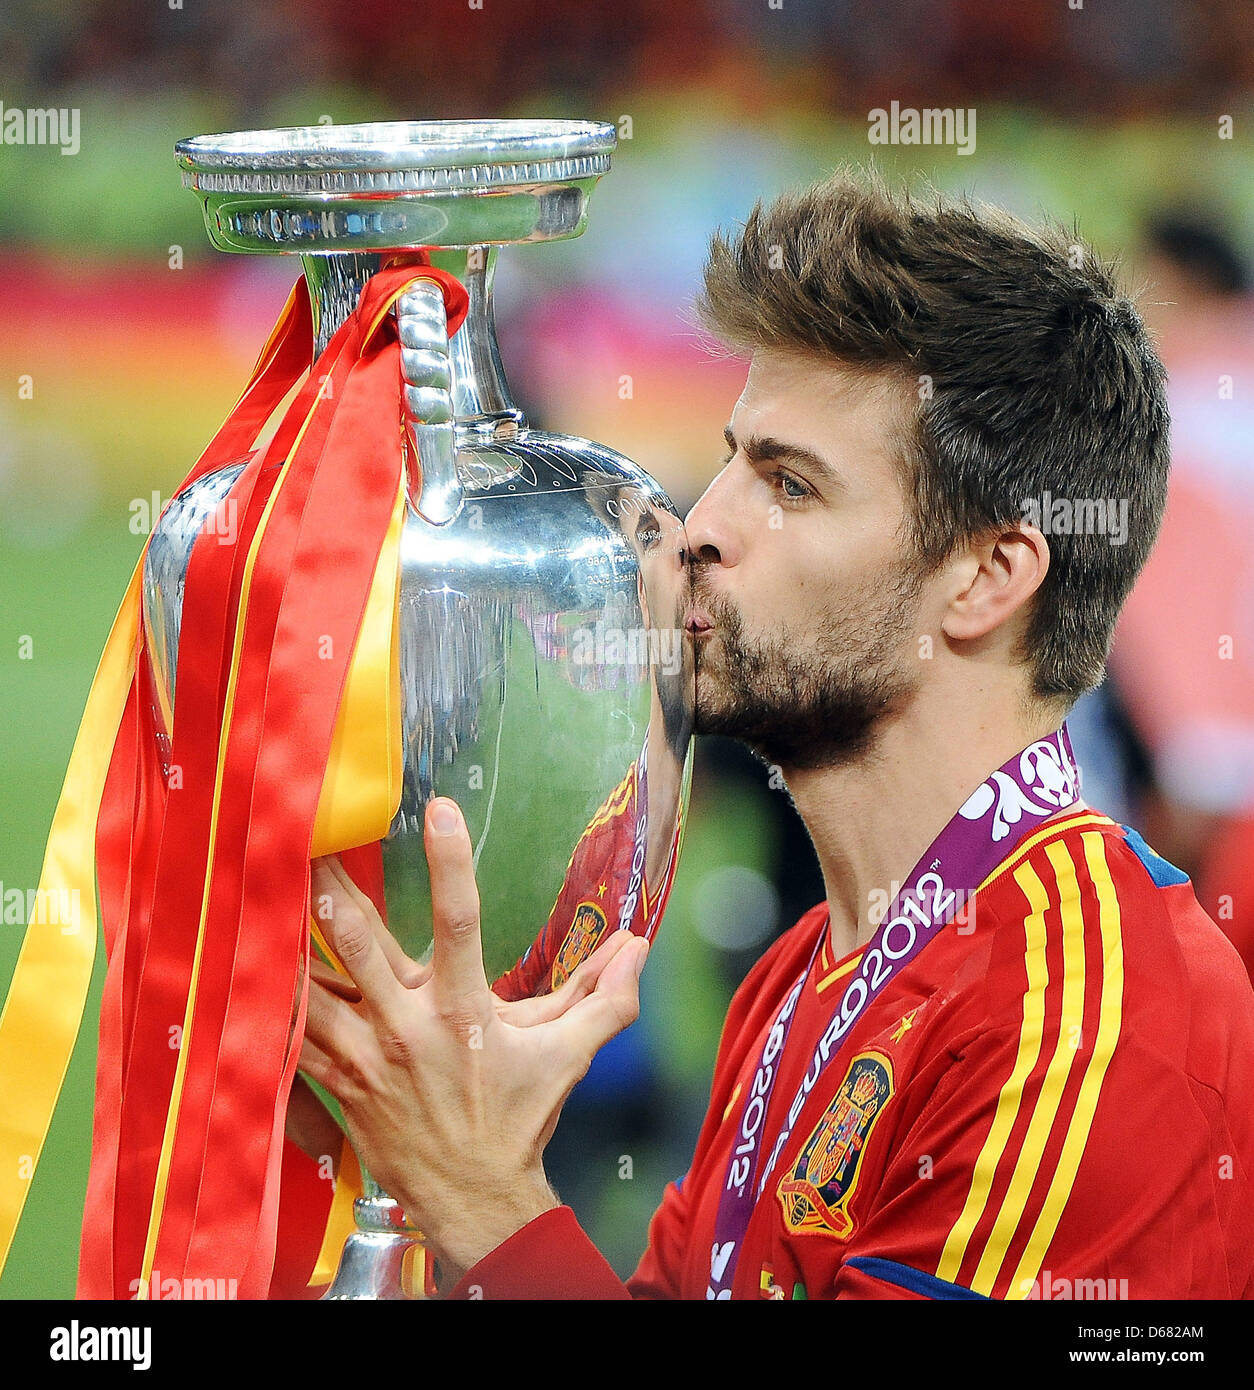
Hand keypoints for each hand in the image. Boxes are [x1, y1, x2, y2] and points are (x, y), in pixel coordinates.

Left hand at [297, 798, 647, 1282]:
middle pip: (360, 943)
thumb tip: (638, 945)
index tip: (439, 810)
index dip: (450, 863)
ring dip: (289, 936)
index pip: (459, 921)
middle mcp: (408, 1026)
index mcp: (464, 1011)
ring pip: (313, 984)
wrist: (471, 1197)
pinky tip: (252, 960)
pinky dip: (273, 997)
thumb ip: (604, 997)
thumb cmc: (517, 1118)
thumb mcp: (568, 1055)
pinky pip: (293, 1032)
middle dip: (332, 886)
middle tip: (308, 834)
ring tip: (264, 884)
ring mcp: (365, 1054)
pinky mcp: (339, 1079)